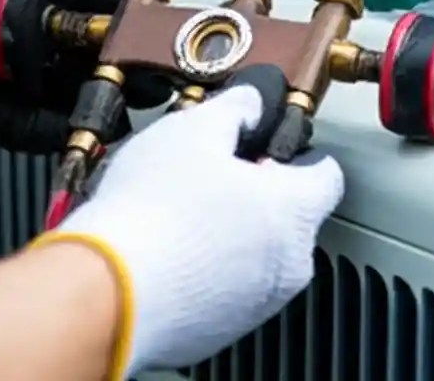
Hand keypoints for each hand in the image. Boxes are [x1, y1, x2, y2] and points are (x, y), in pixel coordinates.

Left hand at [0, 0, 161, 151]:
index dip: (120, 9)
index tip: (154, 17)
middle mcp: (15, 33)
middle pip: (82, 49)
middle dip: (121, 59)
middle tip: (160, 67)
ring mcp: (0, 75)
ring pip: (63, 91)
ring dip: (101, 96)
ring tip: (139, 100)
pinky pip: (29, 127)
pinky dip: (61, 131)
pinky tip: (97, 129)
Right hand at [34, 84, 343, 377]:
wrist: (106, 293)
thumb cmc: (153, 213)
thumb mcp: (194, 130)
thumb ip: (235, 108)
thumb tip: (249, 103)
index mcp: (294, 212)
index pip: (327, 177)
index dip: (298, 156)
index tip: (271, 148)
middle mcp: (288, 265)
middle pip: (289, 219)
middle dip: (256, 197)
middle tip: (211, 178)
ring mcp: (256, 303)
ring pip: (257, 258)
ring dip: (229, 236)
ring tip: (180, 215)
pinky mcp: (220, 329)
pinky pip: (225, 290)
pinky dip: (205, 272)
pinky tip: (167, 253)